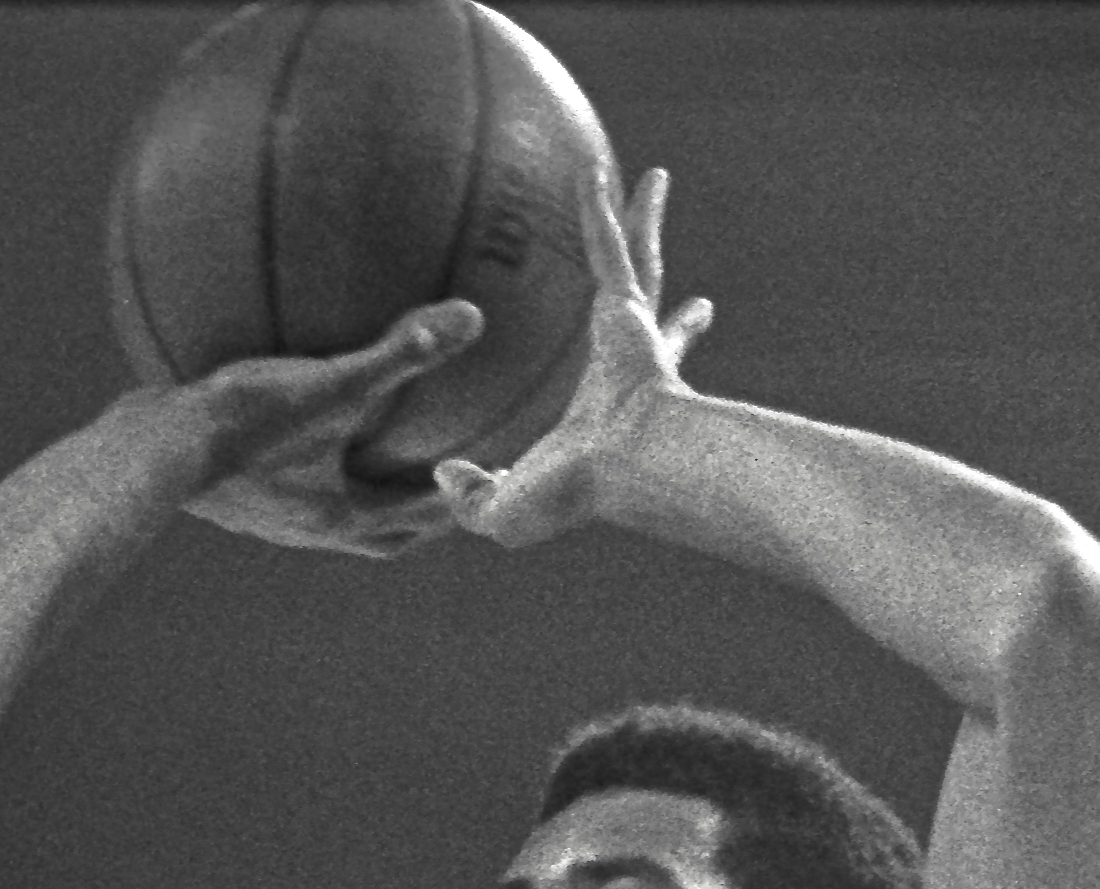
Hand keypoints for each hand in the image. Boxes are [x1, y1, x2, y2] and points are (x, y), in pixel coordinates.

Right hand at [133, 297, 488, 558]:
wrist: (152, 452)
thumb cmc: (243, 425)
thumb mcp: (331, 383)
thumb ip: (400, 352)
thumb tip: (471, 319)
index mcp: (341, 517)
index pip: (417, 519)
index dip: (457, 503)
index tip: (483, 482)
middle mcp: (309, 529)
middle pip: (383, 537)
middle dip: (418, 517)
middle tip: (446, 486)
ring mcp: (270, 517)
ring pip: (334, 514)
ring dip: (364, 494)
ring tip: (379, 458)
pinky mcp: (236, 493)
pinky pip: (291, 480)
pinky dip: (314, 459)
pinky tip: (303, 416)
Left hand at [435, 160, 710, 546]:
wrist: (627, 463)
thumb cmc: (577, 494)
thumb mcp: (508, 510)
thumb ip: (472, 498)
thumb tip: (441, 474)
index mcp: (610, 404)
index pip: (619, 380)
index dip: (634, 365)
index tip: (642, 344)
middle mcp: (628, 358)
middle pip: (643, 305)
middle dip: (655, 280)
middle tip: (657, 253)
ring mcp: (630, 327)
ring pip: (637, 259)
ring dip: (640, 218)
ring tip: (653, 180)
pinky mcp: (622, 305)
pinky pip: (605, 243)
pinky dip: (598, 206)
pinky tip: (589, 166)